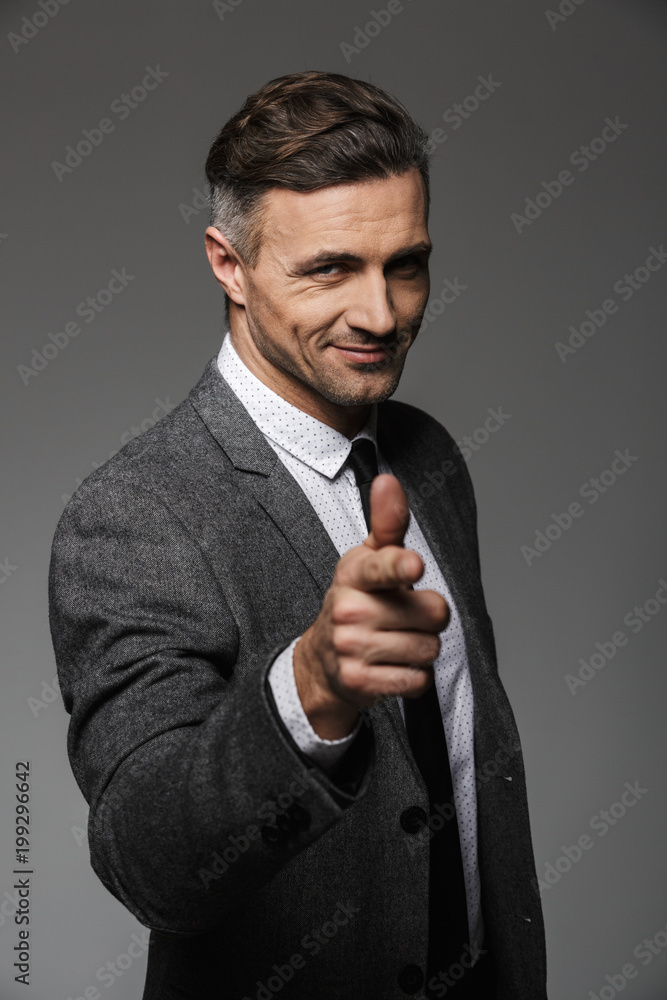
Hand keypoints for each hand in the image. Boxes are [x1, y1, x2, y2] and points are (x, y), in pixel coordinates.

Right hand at [293, 474, 448, 738]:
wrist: (322, 661)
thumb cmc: (359, 601)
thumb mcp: (369, 561)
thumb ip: (388, 523)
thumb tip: (388, 480)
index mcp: (354, 572)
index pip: (382, 566)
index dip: (400, 566)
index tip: (413, 566)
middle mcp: (349, 609)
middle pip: (432, 613)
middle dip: (429, 618)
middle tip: (405, 617)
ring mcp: (351, 647)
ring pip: (428, 648)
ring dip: (422, 648)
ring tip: (397, 641)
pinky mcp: (359, 682)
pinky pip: (417, 681)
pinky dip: (414, 677)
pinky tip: (392, 666)